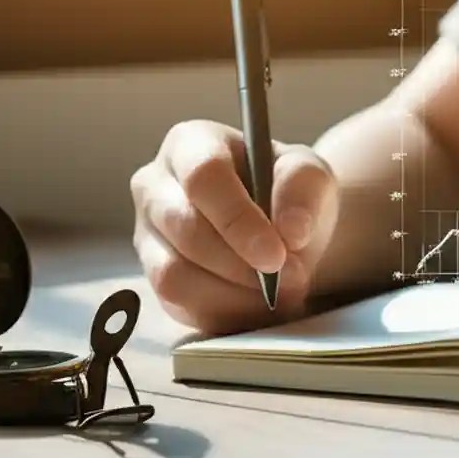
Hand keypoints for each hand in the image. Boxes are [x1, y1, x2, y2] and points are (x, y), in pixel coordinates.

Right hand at [130, 120, 339, 333]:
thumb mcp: (310, 176)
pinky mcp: (154, 278)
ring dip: (234, 294)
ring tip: (281, 295)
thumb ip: (303, 190)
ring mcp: (148, 235)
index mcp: (190, 144)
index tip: (277, 254)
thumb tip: (291, 231)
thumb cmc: (289, 192)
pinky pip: (179, 306)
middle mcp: (155, 186)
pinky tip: (260, 306)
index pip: (202, 176)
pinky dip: (226, 313)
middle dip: (241, 264)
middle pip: (184, 229)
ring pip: (173, 275)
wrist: (282, 229)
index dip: (237, 219)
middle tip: (291, 279)